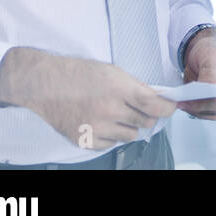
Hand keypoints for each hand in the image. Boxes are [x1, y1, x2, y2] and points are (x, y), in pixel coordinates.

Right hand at [0, 48, 175, 149]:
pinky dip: (111, 136)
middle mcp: (110, 111)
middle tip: (137, 108)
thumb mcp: (112, 71)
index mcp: (119, 89)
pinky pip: (110, 144)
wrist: (45, 85)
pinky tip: (101, 122)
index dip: (168, 108)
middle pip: (145, 122)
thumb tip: (157, 99)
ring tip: (116, 114)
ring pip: (130, 136)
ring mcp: (97, 128)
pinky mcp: (85, 141)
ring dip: (129, 127)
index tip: (171, 107)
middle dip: (146, 115)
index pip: (155, 105)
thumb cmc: (78, 74)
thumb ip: (135, 86)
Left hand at [178, 27, 215, 119]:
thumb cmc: (211, 49)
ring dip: (200, 111)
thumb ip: (210, 72)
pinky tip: (185, 104)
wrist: (198, 52)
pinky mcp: (212, 103)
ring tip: (185, 103)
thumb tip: (208, 89)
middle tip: (192, 102)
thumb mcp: (211, 56)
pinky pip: (205, 113)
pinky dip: (195, 110)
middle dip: (209, 105)